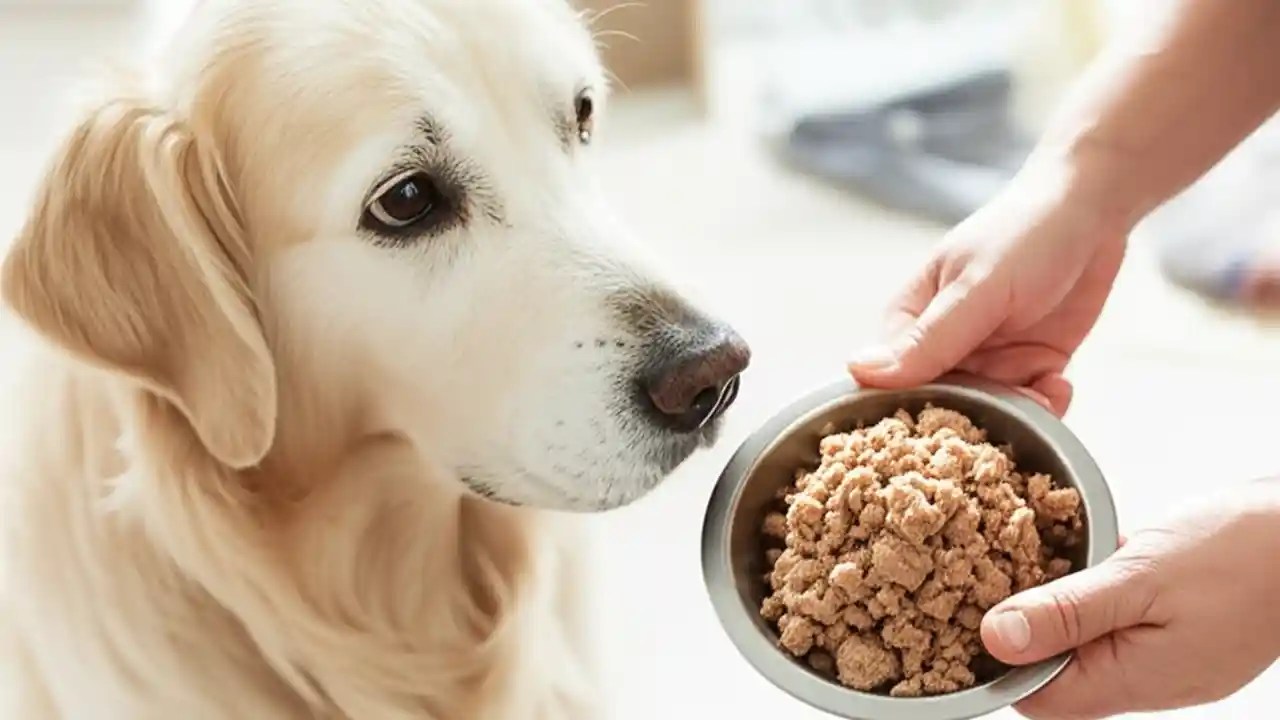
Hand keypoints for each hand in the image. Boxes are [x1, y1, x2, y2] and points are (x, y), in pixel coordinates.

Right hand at [849, 161, 1129, 415]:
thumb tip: (858, 372)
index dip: (907, 415)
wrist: (1092, 208)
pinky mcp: (1030, 366)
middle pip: (941, 409)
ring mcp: (988, 359)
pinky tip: (1059, 384)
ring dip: (1016, 417)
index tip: (934, 438)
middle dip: (970, 425)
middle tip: (999, 428)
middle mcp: (943, 347)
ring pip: (989, 415)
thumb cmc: (1021, 233)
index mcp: (910, 321)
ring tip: (1042, 395)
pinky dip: (1046, 407)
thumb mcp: (974, 288)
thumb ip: (927, 338)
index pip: (890, 384)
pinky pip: (1030, 406)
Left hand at [981, 480, 1279, 718]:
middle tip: (981, 572)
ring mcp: (1165, 655)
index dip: (995, 662)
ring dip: (1052, 603)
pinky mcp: (1177, 626)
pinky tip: (1073, 550)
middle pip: (1056, 672)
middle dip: (1018, 627)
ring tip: (1015, 554)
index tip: (962, 613)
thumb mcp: (1141, 577)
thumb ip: (1068, 612)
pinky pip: (1115, 619)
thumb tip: (997, 640)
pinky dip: (1088, 589)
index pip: (1037, 697)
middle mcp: (1147, 679)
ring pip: (1084, 640)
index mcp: (1133, 679)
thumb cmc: (1242, 552)